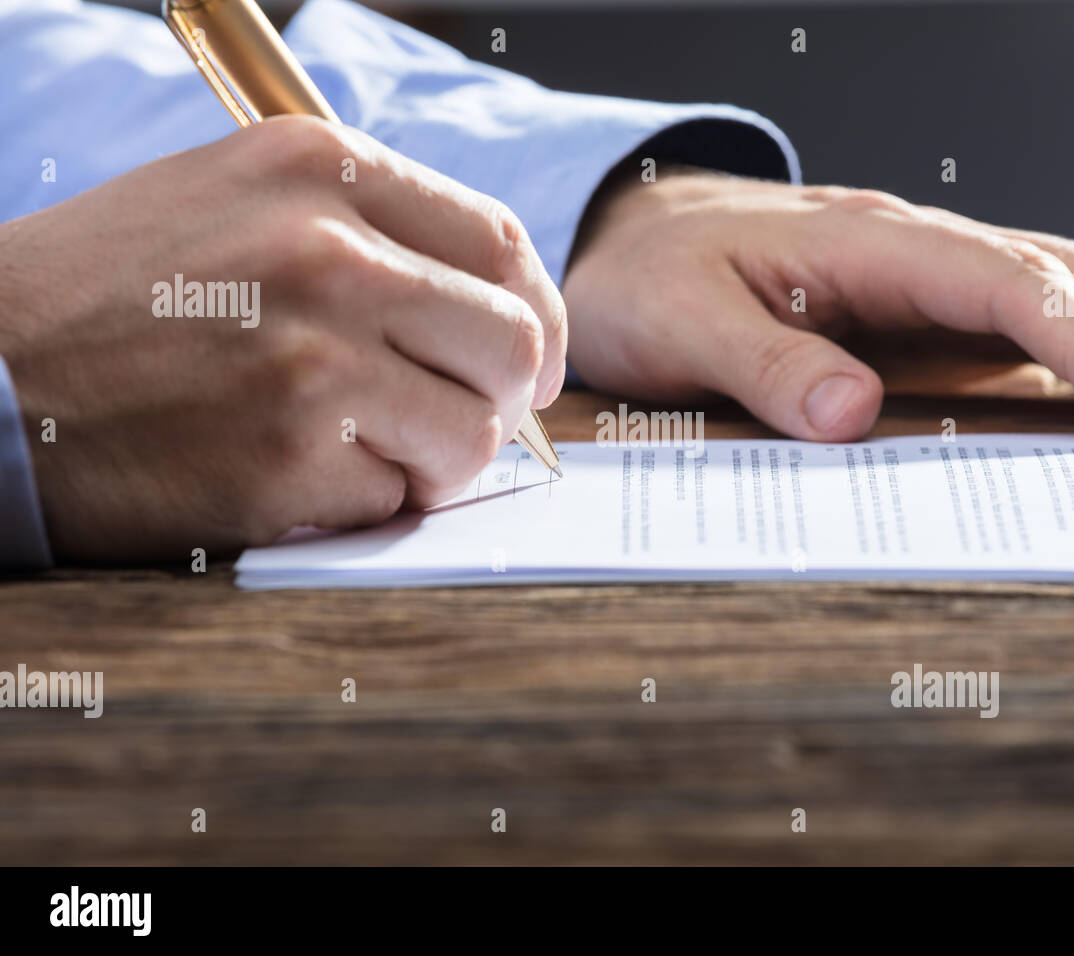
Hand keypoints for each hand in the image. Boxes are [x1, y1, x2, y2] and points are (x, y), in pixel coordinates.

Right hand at [0, 116, 565, 559]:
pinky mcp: (290, 452)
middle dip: (499, 400)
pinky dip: (365, 503)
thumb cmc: (110, 298)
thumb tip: (489, 299)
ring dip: (432, 461)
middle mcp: (329, 250)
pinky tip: (294, 476)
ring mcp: (313, 353)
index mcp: (320, 168)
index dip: (536, 314)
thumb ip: (365, 230)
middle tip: (453, 424)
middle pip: (511, 342)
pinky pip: (397, 497)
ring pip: (472, 432)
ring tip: (356, 451)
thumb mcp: (233, 204)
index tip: (529, 361)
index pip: (500, 242)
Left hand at [563, 168, 1073, 441]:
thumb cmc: (649, 278)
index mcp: (870, 243)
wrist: (625, 241)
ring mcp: (927, 279)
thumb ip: (764, 366)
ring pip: (1071, 293)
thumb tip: (857, 418)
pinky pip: (1031, 326)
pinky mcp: (923, 313)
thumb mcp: (681, 323)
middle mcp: (917, 251)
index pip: (1009, 284)